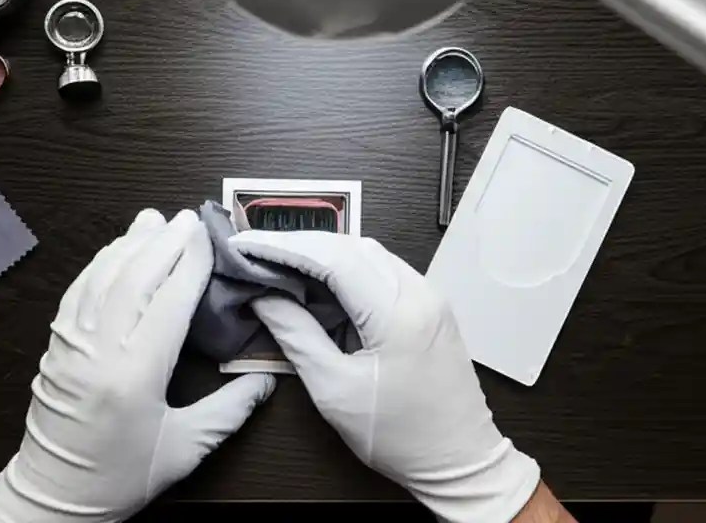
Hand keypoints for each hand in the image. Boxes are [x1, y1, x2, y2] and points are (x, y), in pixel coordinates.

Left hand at [0, 209, 276, 522]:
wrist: (55, 495)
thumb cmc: (120, 476)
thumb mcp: (185, 449)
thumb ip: (230, 411)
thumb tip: (267, 380)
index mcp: (135, 374)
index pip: (169, 302)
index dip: (190, 264)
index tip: (208, 238)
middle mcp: (100, 349)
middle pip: (133, 278)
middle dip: (162, 242)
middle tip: (186, 217)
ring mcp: (72, 343)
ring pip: (101, 277)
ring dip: (128, 244)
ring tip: (153, 220)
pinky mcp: (55, 344)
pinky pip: (78, 290)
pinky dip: (99, 263)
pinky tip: (115, 251)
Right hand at [233, 231, 539, 522]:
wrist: (460, 460)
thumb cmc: (397, 435)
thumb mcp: (334, 391)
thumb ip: (297, 336)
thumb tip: (263, 297)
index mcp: (396, 313)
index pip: (332, 257)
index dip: (284, 246)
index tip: (245, 244)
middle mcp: (419, 292)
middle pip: (351, 247)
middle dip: (301, 244)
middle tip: (256, 252)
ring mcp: (430, 296)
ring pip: (370, 254)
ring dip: (325, 255)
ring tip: (281, 265)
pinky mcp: (432, 306)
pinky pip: (385, 271)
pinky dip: (349, 270)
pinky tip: (322, 285)